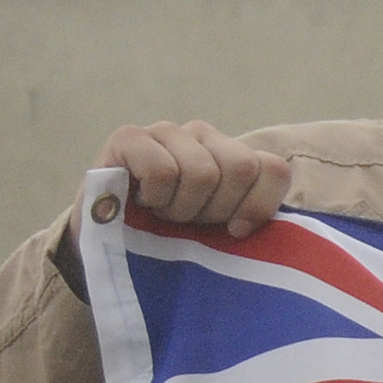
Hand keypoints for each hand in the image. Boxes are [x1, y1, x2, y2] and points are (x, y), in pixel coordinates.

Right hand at [97, 121, 288, 237]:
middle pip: (242, 167)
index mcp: (234, 156)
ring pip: (202, 172)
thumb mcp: (221, 237)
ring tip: (164, 215)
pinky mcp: (128, 137)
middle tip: (189, 223)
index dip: (259, 207)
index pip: (274, 168)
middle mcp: (204, 136)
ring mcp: (166, 132)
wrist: (108, 251)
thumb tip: (261, 227)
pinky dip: (155, 196)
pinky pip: (162, 169)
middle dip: (217, 210)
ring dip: (181, 208)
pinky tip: (142, 202)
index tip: (235, 232)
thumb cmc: (172, 244)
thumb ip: (252, 219)